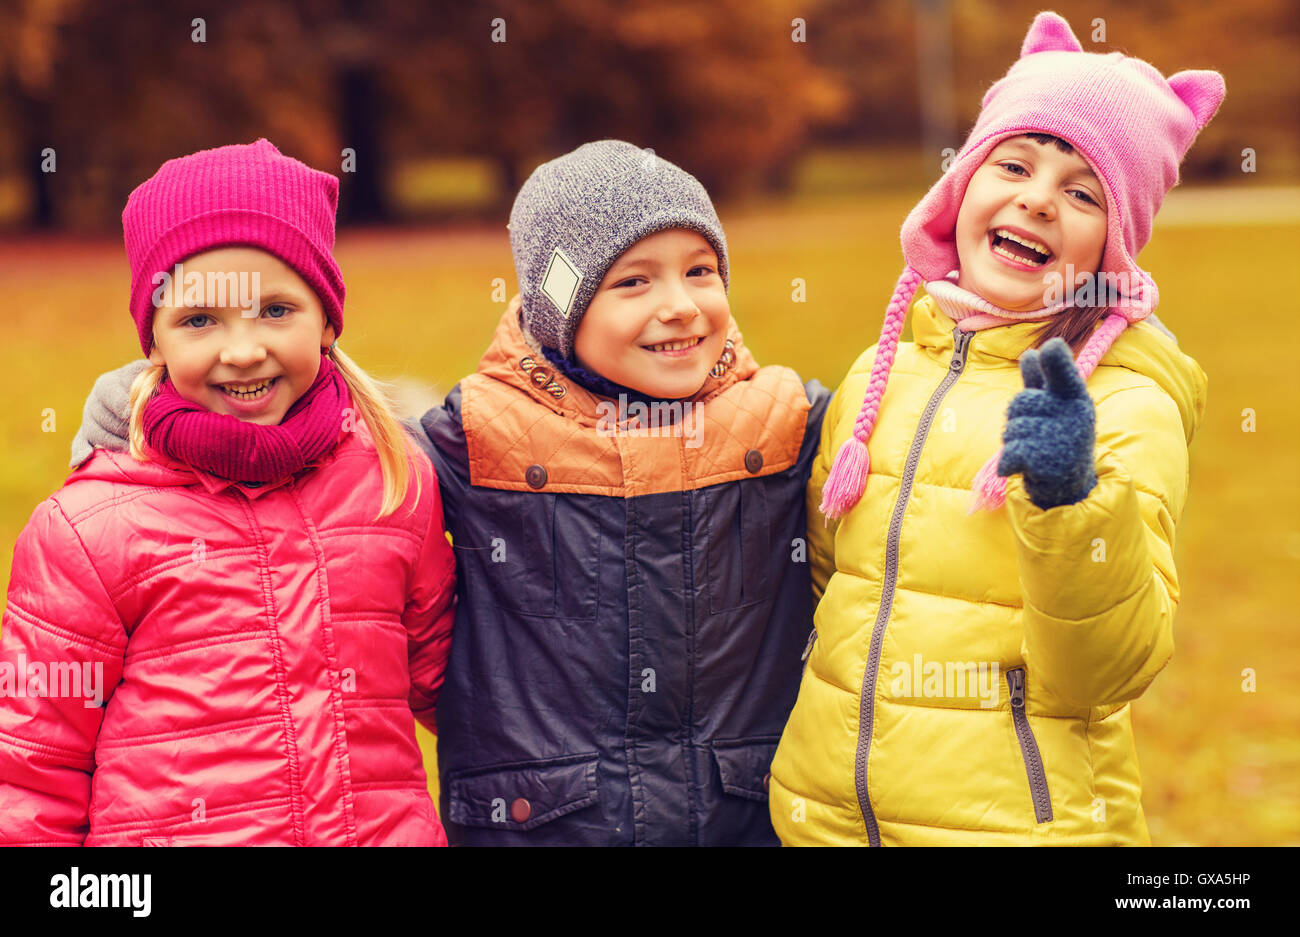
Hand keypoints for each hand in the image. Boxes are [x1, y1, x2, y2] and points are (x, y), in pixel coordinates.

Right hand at [70, 359, 150, 466]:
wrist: (143, 390)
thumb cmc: (152, 382)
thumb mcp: (152, 376)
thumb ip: (153, 379)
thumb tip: (156, 384)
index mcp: (108, 383)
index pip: (112, 398)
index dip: (124, 408)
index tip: (134, 416)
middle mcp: (95, 399)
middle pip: (105, 419)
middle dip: (124, 429)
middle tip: (142, 437)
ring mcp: (89, 416)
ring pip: (96, 433)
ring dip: (115, 443)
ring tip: (133, 449)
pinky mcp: (87, 431)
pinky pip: (80, 442)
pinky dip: (80, 452)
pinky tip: (80, 461)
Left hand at [997, 338, 1096, 508]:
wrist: (1068, 484)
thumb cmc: (1057, 436)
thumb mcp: (1051, 406)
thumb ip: (1039, 381)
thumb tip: (1029, 353)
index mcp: (1074, 396)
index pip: (1062, 374)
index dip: (1054, 360)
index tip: (1050, 347)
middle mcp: (1072, 414)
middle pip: (1021, 402)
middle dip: (1017, 417)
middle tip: (1034, 432)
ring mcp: (1062, 438)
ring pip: (1012, 428)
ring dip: (1012, 441)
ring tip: (1033, 449)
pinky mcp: (1048, 461)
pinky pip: (1010, 453)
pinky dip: (1009, 462)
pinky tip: (1021, 466)